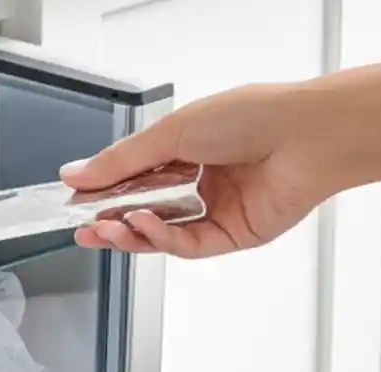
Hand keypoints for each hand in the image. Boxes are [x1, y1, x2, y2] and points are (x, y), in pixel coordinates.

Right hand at [60, 83, 332, 258]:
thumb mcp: (171, 132)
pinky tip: (142, 226)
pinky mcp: (230, 236)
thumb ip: (121, 161)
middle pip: (142, 211)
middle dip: (109, 222)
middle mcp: (198, 183)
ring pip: (160, 234)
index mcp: (184, 151)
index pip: (132, 178)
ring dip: (130, 234)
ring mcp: (213, 212)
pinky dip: (160, 238)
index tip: (74, 200)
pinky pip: (186, 245)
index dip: (102, 191)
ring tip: (104, 229)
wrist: (306, 138)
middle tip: (83, 228)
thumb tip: (76, 173)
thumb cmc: (252, 118)